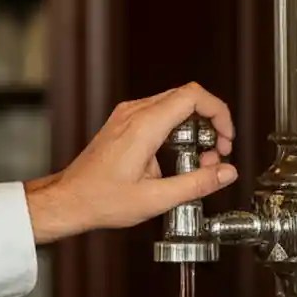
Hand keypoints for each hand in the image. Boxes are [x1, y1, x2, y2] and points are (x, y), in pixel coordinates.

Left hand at [23, 82, 238, 243]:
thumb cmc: (101, 199)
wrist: (69, 200)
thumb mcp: (156, 199)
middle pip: (188, 97)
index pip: (193, 96)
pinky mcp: (125, 122)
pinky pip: (161, 113)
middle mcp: (135, 113)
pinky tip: (179, 156)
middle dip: (211, 123)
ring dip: (195, 127)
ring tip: (199, 160)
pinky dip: (178, 129)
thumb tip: (227, 173)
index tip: (225, 137)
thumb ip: (197, 184)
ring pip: (176, 103)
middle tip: (216, 154)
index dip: (218, 112)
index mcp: (144, 127)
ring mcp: (128, 115)